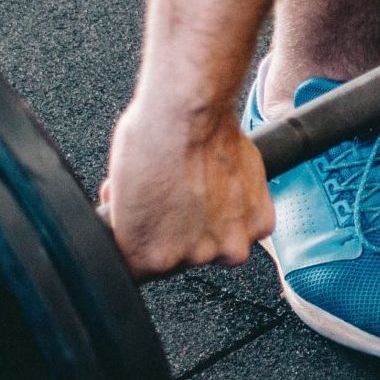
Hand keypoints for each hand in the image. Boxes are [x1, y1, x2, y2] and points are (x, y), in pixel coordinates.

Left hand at [101, 95, 273, 280]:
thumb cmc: (153, 138)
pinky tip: (227, 186)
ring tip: (205, 188)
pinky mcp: (259, 224)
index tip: (151, 228)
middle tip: (180, 198)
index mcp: (149, 256)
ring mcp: (229, 243)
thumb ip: (130, 223)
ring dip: (216, 225)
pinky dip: (244, 211)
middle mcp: (191, 258)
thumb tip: (132, 224)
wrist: (190, 110)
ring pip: (222, 246)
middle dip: (181, 233)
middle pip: (186, 259)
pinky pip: (251, 227)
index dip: (146, 243)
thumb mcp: (120, 189)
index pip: (143, 270)